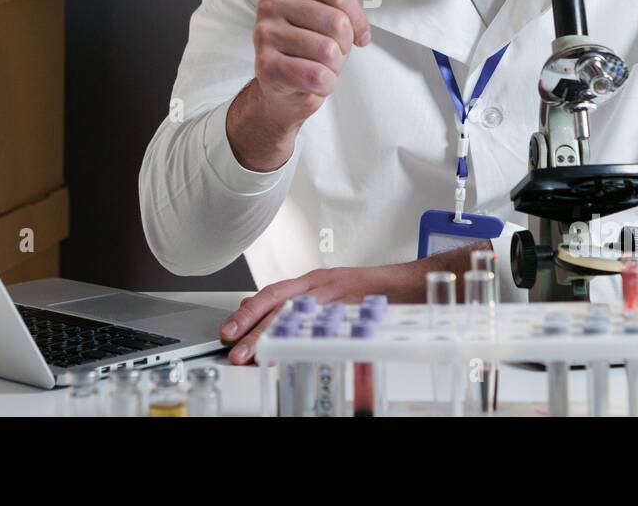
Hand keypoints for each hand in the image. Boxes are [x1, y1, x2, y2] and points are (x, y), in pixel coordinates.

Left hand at [218, 264, 408, 364]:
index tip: (229, 329)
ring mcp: (337, 296)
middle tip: (235, 347)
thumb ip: (300, 302)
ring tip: (256, 355)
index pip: (272, 293)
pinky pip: (325, 324)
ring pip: (297, 314)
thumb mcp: (331, 292)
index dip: (248, 310)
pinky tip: (294, 351)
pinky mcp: (353, 307)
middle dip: (252, 327)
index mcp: (313, 281)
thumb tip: (265, 312)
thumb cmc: (371, 291)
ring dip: (273, 335)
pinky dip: (307, 338)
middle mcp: (321, 285)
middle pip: (278, 304)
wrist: (408, 284)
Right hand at [227, 0, 371, 168]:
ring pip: (330, 51)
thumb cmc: (311, 42)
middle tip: (326, 52)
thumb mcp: (332, 1)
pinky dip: (323, 85)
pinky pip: (319, 75)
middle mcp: (270, 1)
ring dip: (333, 67)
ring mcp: (263, 33)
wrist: (285, 90)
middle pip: (338, 23)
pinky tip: (307, 81)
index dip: (354, 16)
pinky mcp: (265, 66)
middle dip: (342, 46)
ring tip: (314, 64)